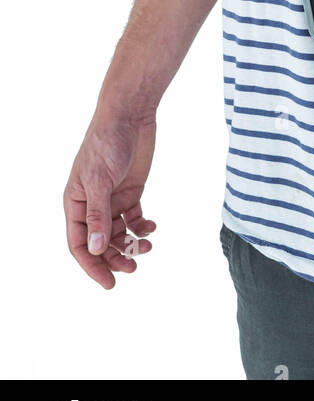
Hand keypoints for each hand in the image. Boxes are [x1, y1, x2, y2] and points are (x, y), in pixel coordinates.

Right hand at [63, 114, 156, 289]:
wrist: (129, 115)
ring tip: (149, 245)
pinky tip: (151, 226)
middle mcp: (92, 205)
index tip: (109, 284)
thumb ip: (98, 215)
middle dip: (116, 258)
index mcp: (75, 203)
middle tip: (134, 267)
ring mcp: (112, 199)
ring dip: (132, 243)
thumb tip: (97, 249)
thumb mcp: (100, 180)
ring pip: (119, 233)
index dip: (93, 266)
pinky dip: (142, 226)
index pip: (79, 244)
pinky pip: (134, 218)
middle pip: (101, 243)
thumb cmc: (106, 143)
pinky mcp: (131, 191)